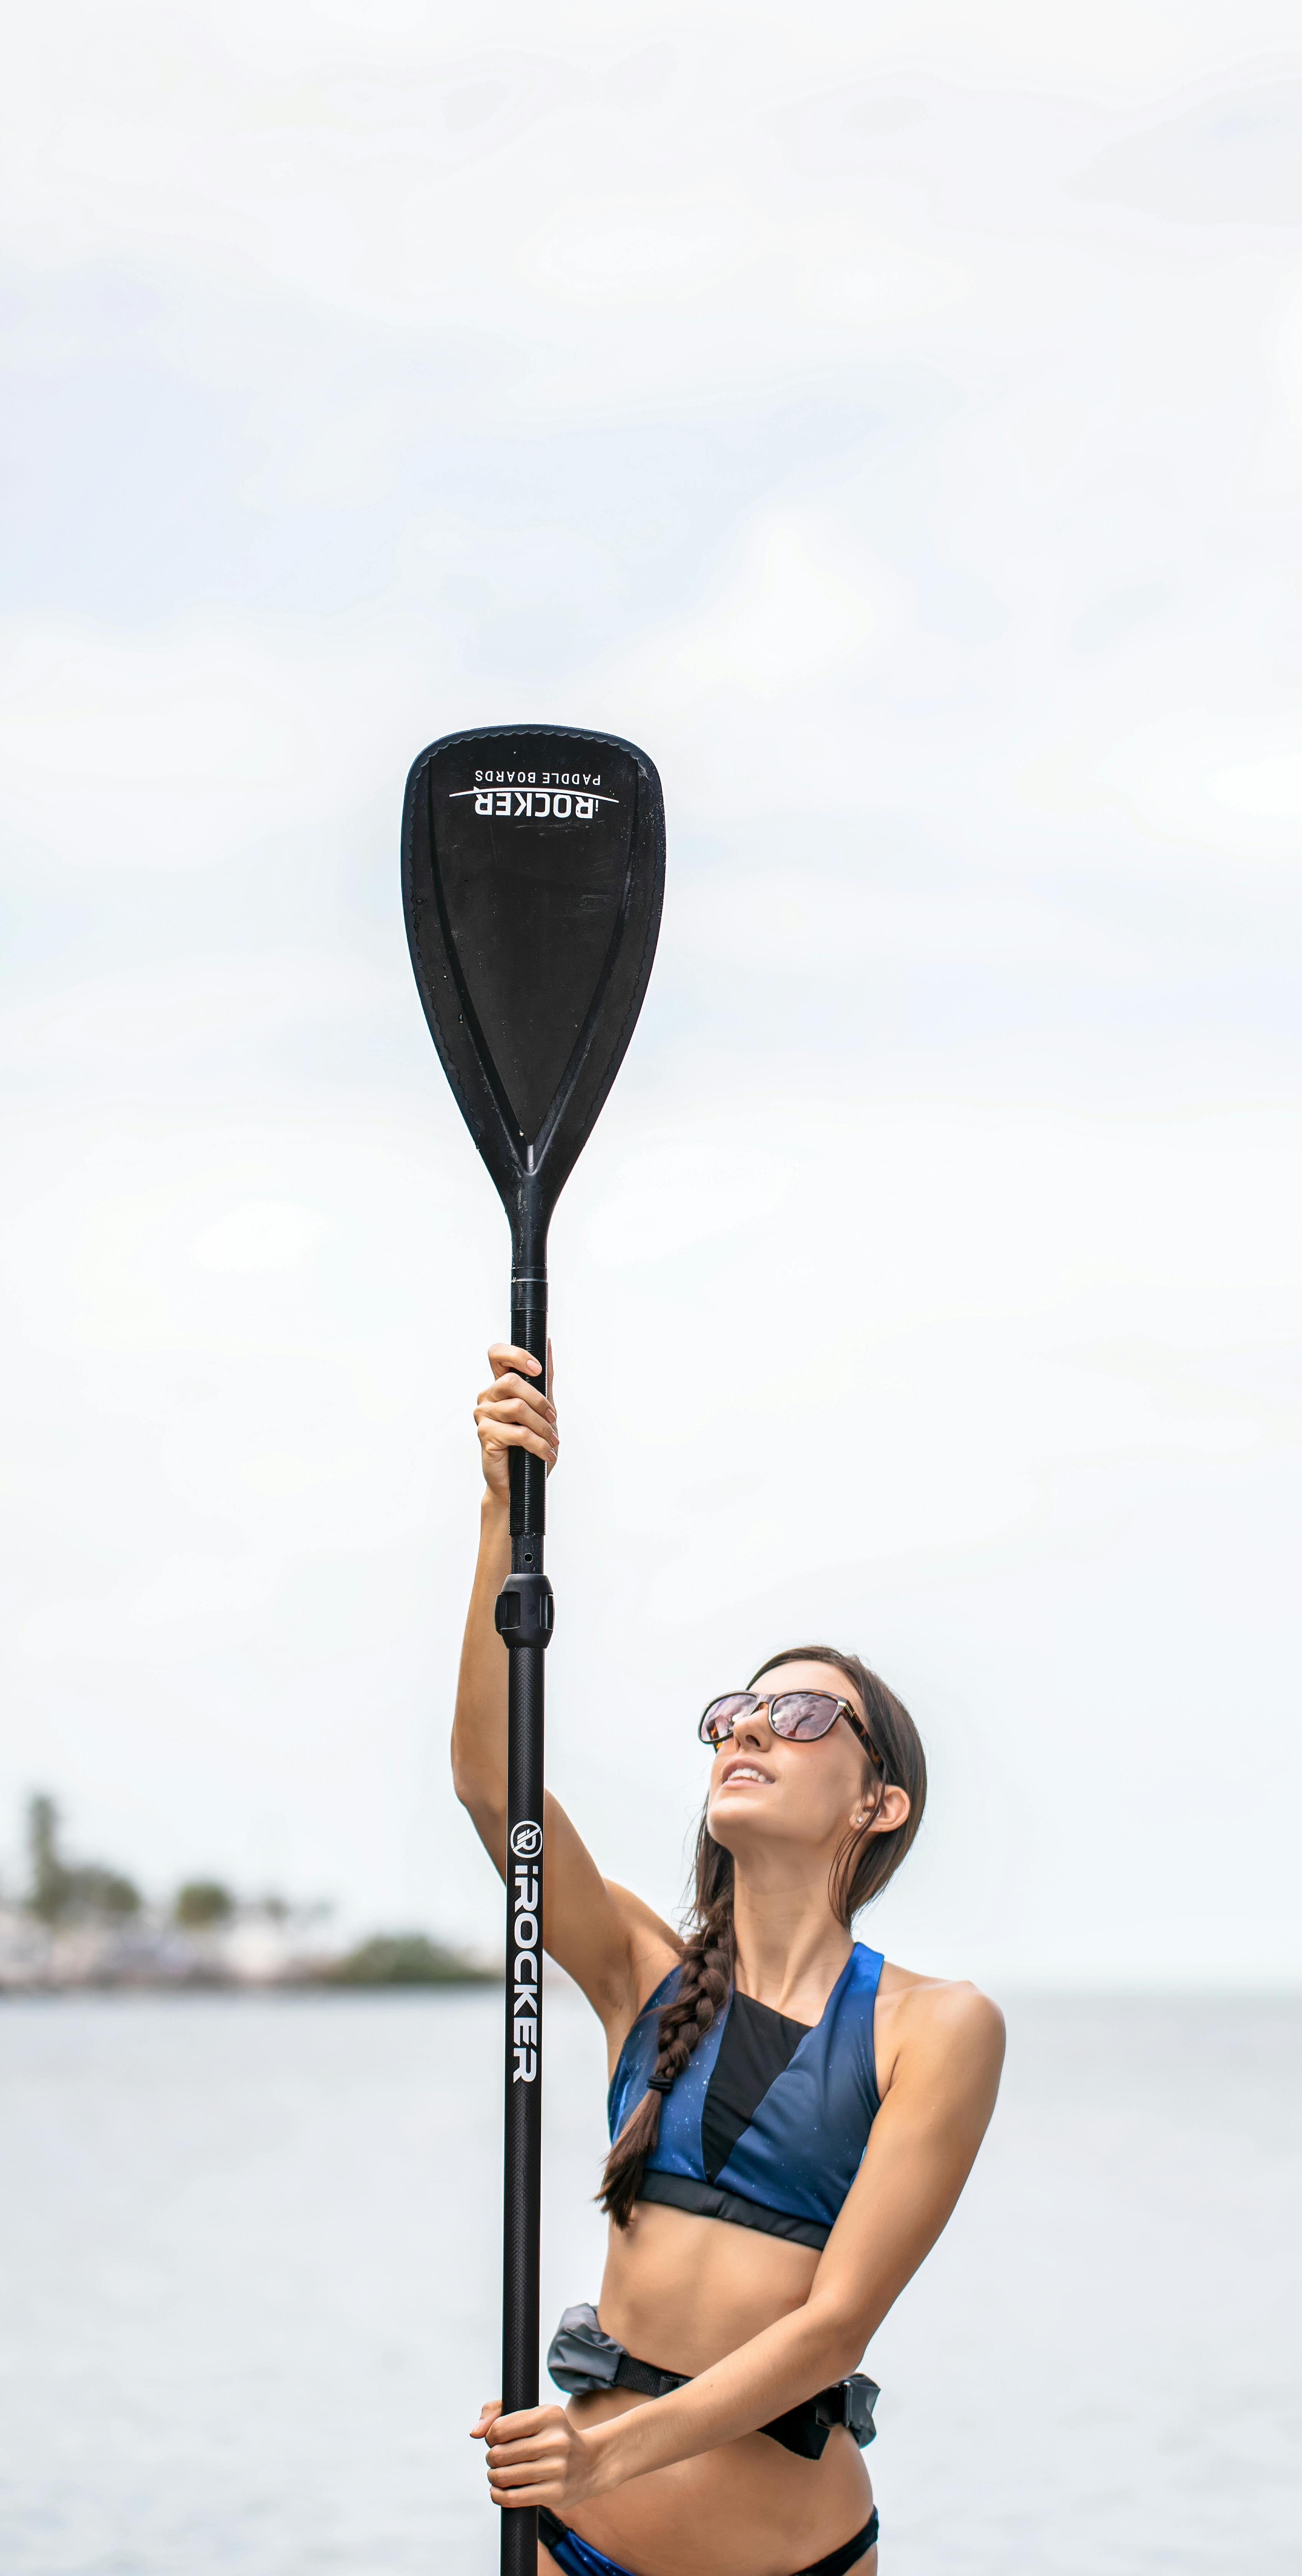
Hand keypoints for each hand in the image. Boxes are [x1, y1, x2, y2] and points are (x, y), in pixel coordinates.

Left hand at [471, 2396, 606, 2512]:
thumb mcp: (533, 2414)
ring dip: (494, 2477)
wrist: (591, 2463)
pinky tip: (499, 2491)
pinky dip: (499, 2496)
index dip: (491, 2437)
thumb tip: (475, 2432)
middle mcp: (555, 2441)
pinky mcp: (556, 2493)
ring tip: (498, 2474)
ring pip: (504, 2477)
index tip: (497, 2440)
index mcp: (549, 2415)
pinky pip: (514, 2498)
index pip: (500, 2429)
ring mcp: (557, 2469)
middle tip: (497, 2459)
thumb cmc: (553, 2437)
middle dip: (491, 2458)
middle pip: (499, 2454)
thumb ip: (497, 2412)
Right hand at [474, 1342, 557, 1506]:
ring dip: (542, 1427)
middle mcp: (487, 1397)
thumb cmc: (529, 1446)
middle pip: (511, 1381)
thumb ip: (544, 1380)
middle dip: (540, 1402)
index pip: (496, 1354)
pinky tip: (546, 1453)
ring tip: (551, 1441)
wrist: (520, 1483)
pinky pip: (518, 1432)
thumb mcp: (543, 1409)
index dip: (516, 1355)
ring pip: (517, 1407)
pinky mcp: (485, 1435)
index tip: (537, 1369)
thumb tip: (547, 1343)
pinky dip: (538, 1444)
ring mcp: (483, 1416)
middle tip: (553, 1420)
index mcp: (499, 1387)